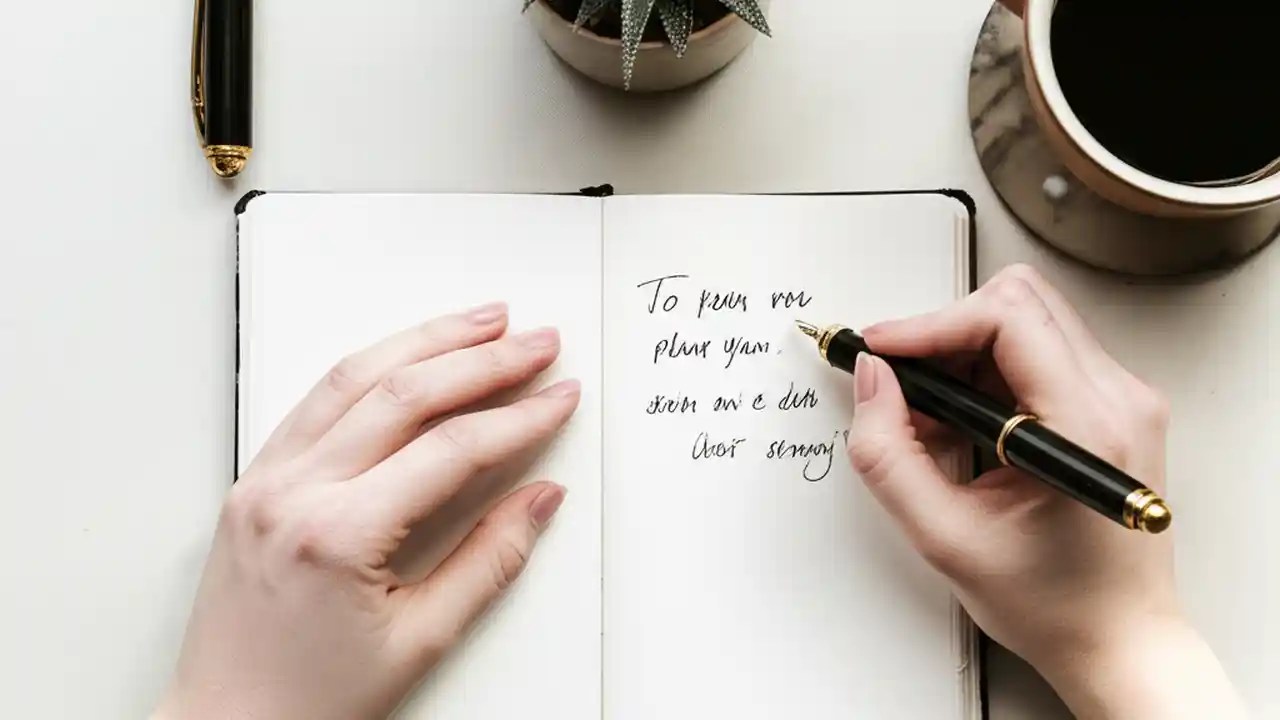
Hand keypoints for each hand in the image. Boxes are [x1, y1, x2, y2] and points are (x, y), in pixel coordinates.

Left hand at [154, 303, 579, 719]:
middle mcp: (293, 494)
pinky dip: (370, 366)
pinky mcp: (254, 481)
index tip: (557, 398)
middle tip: (535, 342)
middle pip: (404, 394)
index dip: (517, 417)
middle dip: (482, 360)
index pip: (451, 449)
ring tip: (480, 322)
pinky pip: (316, 401)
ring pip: (353, 378)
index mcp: (336, 535)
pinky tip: (406, 353)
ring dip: (425, 341)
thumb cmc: (310, 700)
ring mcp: (265, 481)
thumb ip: (490, 561)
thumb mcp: (420, 640)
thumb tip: (539, 499)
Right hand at [845, 265, 1245, 718]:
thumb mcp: (944, 538)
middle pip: (1018, 302)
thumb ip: (890, 456)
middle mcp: (1118, 398)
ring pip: (1026, 318)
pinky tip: (966, 422)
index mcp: (1087, 427)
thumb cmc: (1054, 603)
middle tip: (902, 378)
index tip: (882, 348)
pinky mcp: (1110, 404)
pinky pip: (1039, 350)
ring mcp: (1120, 397)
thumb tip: (871, 382)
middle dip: (945, 330)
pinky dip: (987, 370)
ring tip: (933, 413)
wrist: (1117, 638)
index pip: (1006, 318)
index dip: (929, 324)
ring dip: (963, 350)